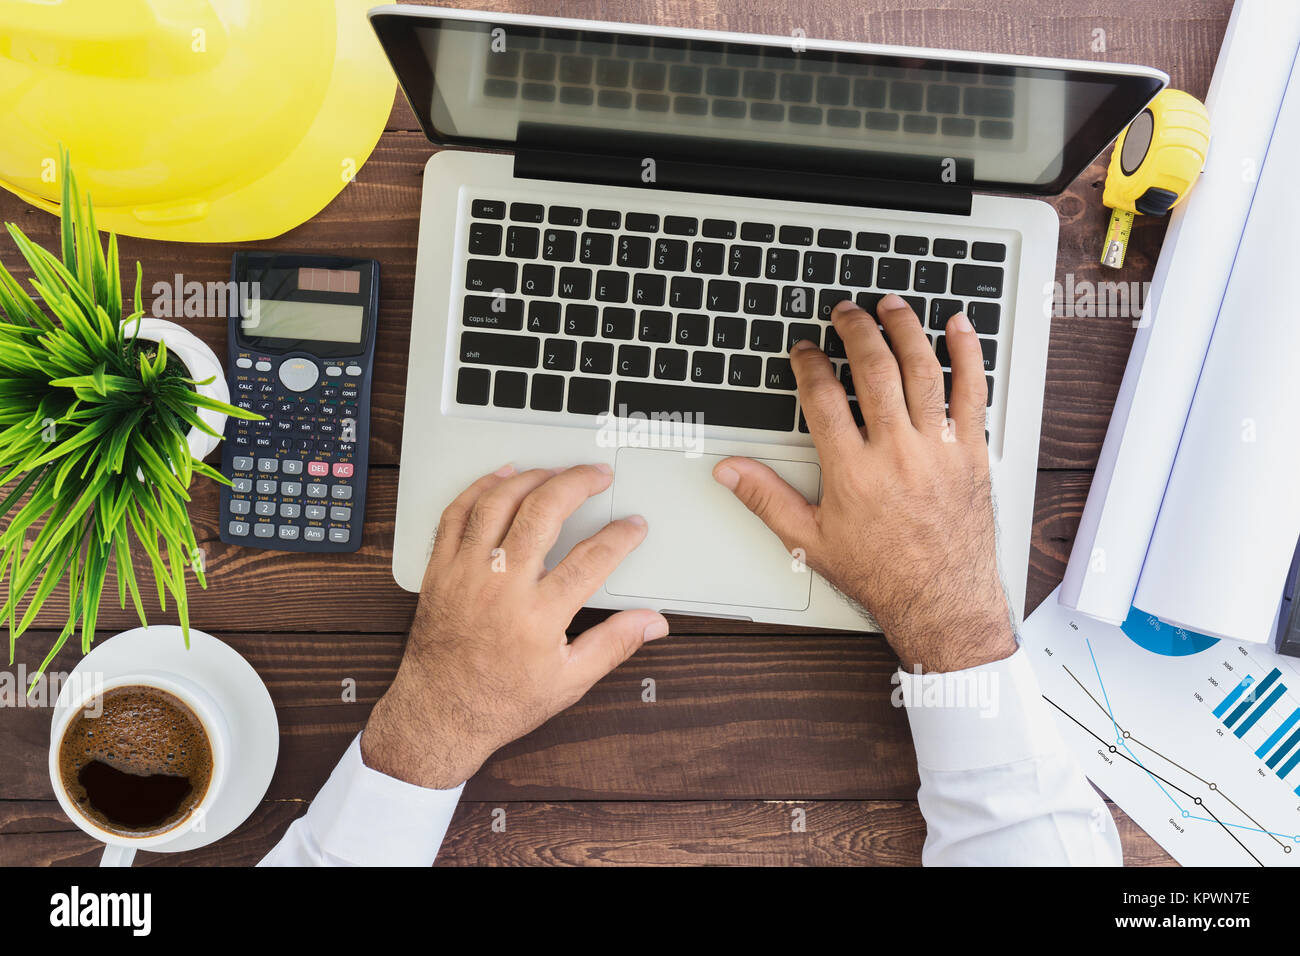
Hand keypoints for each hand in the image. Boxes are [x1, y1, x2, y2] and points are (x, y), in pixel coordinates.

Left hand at [361, 463, 668, 788]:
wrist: (439, 714)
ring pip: (499, 503)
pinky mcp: (441, 570)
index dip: (620, 536)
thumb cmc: (500, 700)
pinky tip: (502, 478)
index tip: (634, 525)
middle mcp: (501, 587)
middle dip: (578, 483)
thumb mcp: (569, 681)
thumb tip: (652, 623)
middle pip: (544, 513)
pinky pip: (457, 514)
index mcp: (538, 616)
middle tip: (598, 475)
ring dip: (532, 478)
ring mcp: (466, 573)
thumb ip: (613, 644)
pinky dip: (480, 488)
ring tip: (556, 471)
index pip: (592, 559)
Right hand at [713, 294, 1014, 672]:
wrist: (941, 601)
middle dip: (855, 331)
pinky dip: (967, 354)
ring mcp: (939, 449)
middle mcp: (896, 453)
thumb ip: (766, 498)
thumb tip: (729, 471)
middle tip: (844, 313)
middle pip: (873, 370)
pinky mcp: (973, 452)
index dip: (809, 364)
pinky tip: (958, 327)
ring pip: (922, 370)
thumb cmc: (880, 574)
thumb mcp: (810, 540)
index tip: (804, 350)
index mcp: (852, 471)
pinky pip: (974, 392)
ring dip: (905, 330)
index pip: (823, 397)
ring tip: (891, 306)